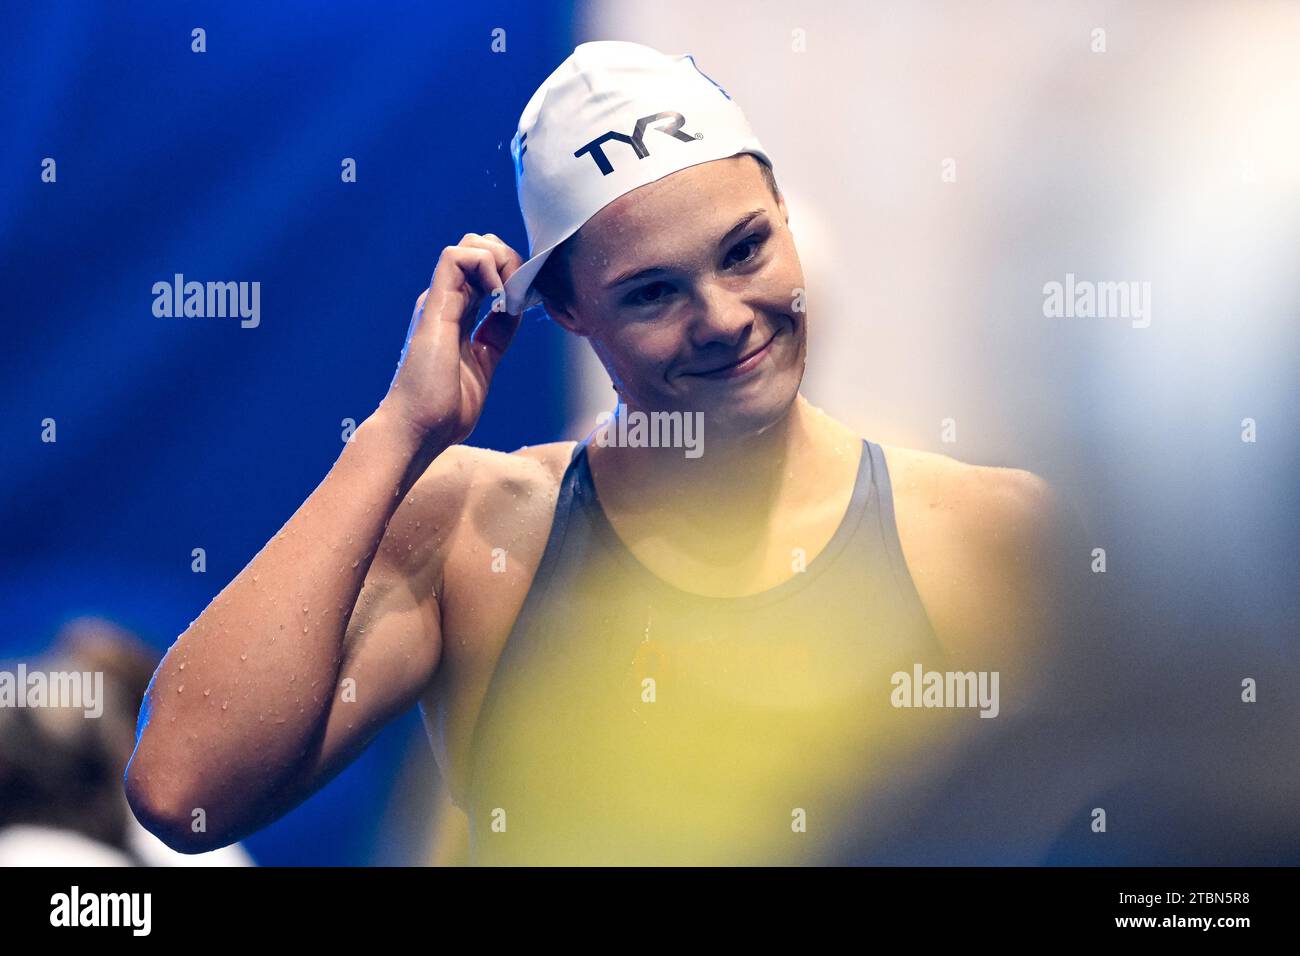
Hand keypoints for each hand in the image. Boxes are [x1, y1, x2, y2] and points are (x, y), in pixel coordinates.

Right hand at [381, 233, 524, 447]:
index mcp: (456, 315)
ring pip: (470, 246)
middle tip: (525, 294)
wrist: (419, 429)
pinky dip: (487, 266)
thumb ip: (495, 336)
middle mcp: (446, 302)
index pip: (487, 273)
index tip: (531, 302)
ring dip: (502, 260)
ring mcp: (439, 301)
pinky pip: (457, 257)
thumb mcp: (483, 363)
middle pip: (481, 251)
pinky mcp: (435, 305)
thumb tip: (514, 312)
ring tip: (512, 295)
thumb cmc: (445, 411)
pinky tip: (499, 297)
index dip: (515, 277)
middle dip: (512, 262)